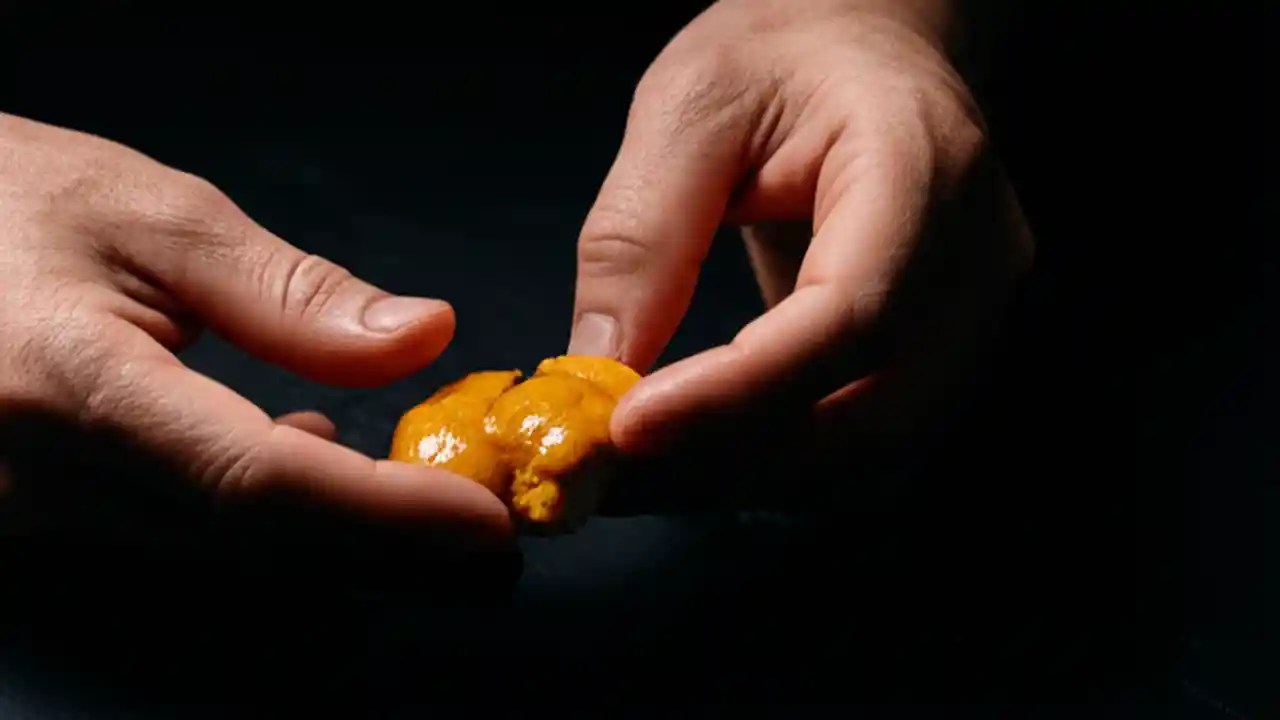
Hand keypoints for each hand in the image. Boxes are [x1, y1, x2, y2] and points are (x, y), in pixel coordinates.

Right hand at [0, 113, 511, 558]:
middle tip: (498, 547)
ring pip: (226, 561)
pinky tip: (318, 460)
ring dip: (345, 545)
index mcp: (75, 389)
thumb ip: (293, 294)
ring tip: (437, 503)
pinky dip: (276, 527)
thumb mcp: (156, 215)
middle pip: (256, 551)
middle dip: (393, 558)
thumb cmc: (9, 200)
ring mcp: (36, 516)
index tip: (487, 525)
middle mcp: (46, 482)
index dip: (383, 516)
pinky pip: (182, 545)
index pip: (259, 485)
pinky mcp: (42, 520)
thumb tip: (422, 337)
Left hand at [569, 1, 1032, 478]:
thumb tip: (595, 370)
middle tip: (606, 472)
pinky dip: (780, 472)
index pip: (852, 313)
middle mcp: (977, 261)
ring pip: (871, 456)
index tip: (628, 426)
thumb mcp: (689, 106)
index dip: (739, 390)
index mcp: (924, 166)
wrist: (869, 48)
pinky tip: (701, 457)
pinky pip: (870, 451)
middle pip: (867, 412)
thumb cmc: (787, 52)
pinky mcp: (943, 358)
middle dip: (723, 459)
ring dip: (746, 482)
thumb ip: (641, 233)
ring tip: (639, 472)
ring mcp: (974, 320)